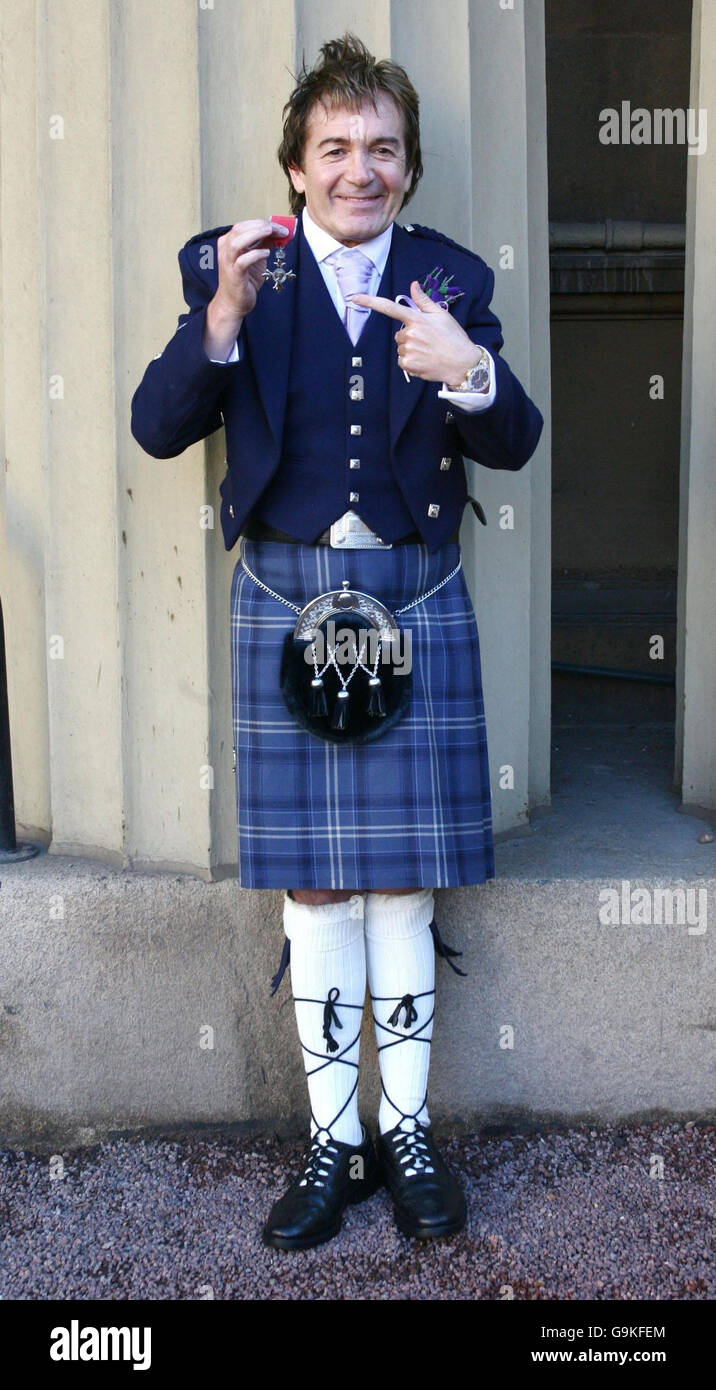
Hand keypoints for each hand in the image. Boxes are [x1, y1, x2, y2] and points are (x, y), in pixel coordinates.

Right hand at [214, 218, 289, 319]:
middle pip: (240, 229)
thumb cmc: (244, 280)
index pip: (244, 225)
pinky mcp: (234, 275)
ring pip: (237, 242)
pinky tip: (266, 253)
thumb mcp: (256, 258)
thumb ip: (264, 244)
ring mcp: (228, 262)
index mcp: (229, 242)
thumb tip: (278, 233)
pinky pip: (242, 261)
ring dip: (255, 234)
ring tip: (271, 233)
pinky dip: (255, 254)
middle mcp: (226, 249)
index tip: (281, 226)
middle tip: (280, 229)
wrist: (234, 303)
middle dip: (261, 226)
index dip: (263, 223)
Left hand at [350, 280, 481, 384]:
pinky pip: (402, 361)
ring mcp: (408, 350)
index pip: (390, 307)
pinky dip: (411, 362)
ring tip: (428, 352)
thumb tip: (413, 285)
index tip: (354, 297)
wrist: (462, 363)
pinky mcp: (409, 365)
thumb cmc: (453, 337)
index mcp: (417, 319)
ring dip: (411, 350)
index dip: (370, 302)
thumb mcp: (441, 315)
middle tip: (428, 341)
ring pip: (401, 348)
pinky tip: (425, 361)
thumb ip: (424, 301)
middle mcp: (410, 334)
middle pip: (399, 334)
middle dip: (409, 336)